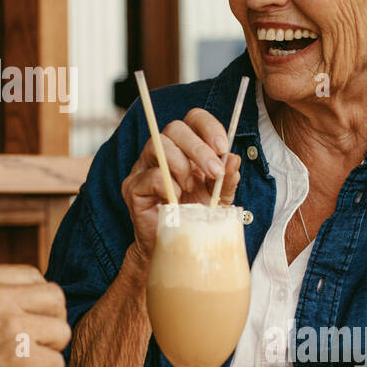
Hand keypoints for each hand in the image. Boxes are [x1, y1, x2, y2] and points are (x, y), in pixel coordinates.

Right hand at [0, 264, 70, 366]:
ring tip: (17, 365)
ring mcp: (11, 326)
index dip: (33, 304)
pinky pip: (56, 364)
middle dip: (48, 323)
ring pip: (61, 331)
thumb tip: (39, 298)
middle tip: (26, 344)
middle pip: (55, 298)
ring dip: (45, 352)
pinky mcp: (22, 358)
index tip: (17, 324)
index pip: (34, 276)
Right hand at [121, 107, 241, 266]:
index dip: (208, 126)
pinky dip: (168, 186)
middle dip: (198, 148)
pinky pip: (150, 175)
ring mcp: (143, 168)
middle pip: (174, 128)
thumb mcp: (219, 198)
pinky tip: (176, 200)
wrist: (176, 247)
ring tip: (191, 188)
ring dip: (182, 165)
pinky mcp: (132, 188)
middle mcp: (162, 152)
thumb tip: (233, 159)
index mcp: (184, 148)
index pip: (192, 120)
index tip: (223, 146)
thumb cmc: (195, 218)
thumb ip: (227, 179)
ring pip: (158, 145)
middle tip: (215, 172)